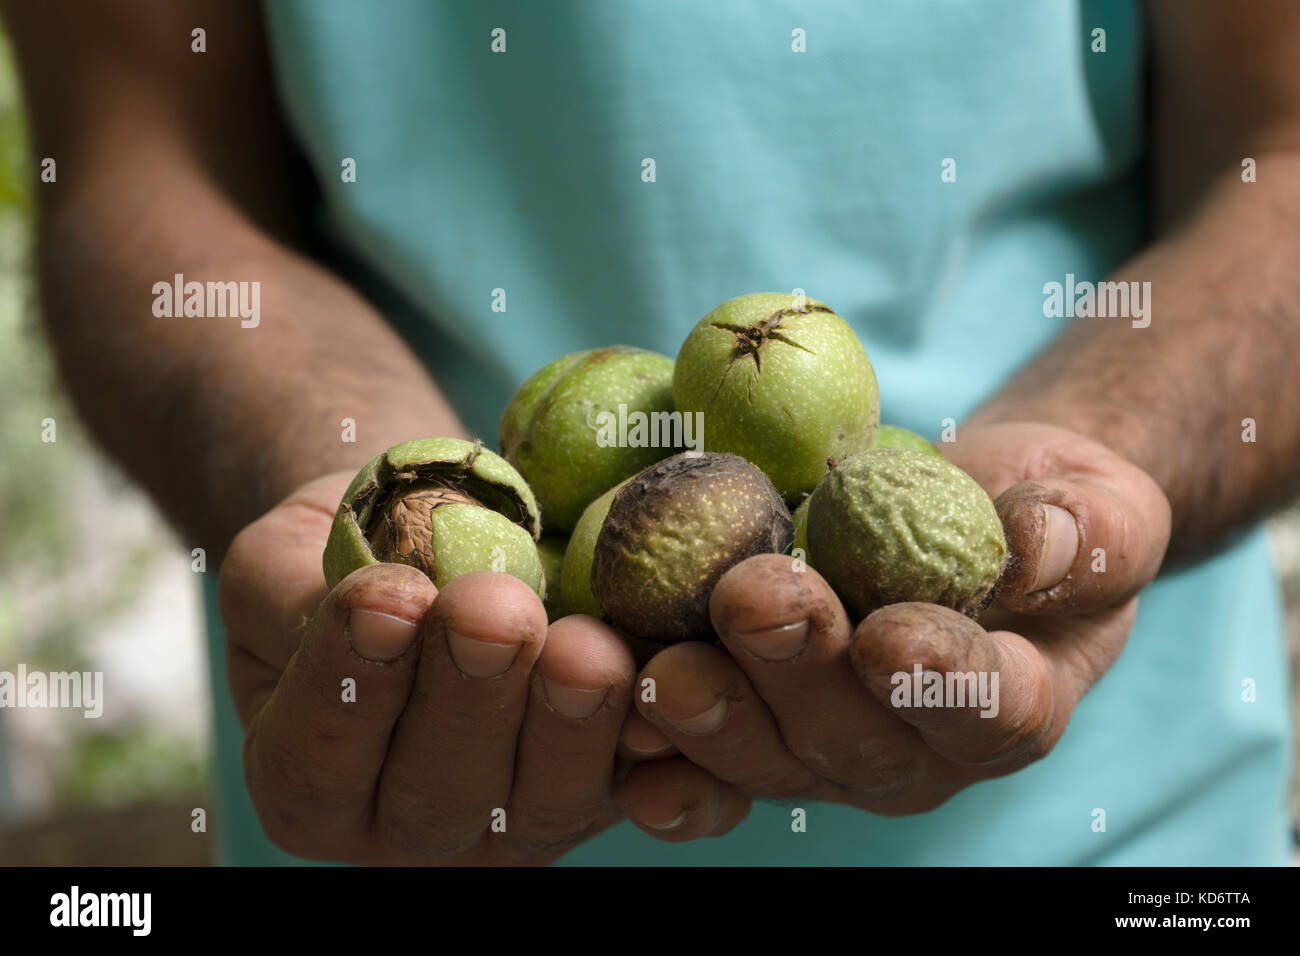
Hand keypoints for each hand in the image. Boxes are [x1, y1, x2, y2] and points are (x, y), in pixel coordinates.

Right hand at [218, 472, 640, 863]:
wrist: (442, 537)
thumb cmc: (349, 550)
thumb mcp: (284, 558)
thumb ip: (296, 589)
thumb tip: (383, 597)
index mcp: (312, 779)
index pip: (317, 758)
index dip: (351, 684)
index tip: (386, 597)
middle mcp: (413, 822)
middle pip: (440, 797)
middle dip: (472, 700)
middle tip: (495, 612)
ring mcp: (520, 821)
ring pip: (549, 803)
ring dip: (572, 723)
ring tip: (583, 647)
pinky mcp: (612, 793)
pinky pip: (652, 791)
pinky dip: (667, 750)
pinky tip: (666, 686)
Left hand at [611, 422, 1170, 834]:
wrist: (968, 516)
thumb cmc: (1045, 512)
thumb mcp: (1097, 509)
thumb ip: (1086, 535)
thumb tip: (1037, 544)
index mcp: (1012, 707)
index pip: (989, 707)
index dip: (942, 680)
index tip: (892, 636)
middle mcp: (915, 752)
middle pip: (854, 736)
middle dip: (798, 672)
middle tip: (753, 598)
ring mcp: (826, 752)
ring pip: (767, 756)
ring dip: (712, 714)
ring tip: (664, 663)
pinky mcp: (754, 732)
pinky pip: (703, 764)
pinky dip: (660, 759)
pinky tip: (619, 735)